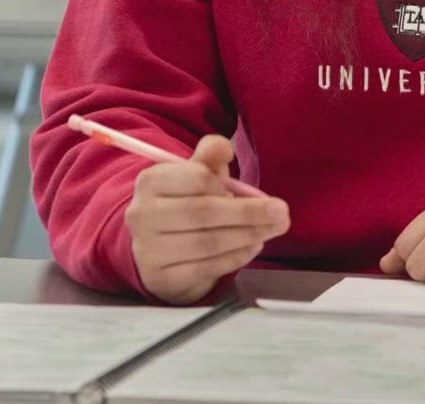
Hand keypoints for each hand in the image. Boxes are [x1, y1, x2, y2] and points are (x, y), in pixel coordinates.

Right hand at [127, 134, 290, 303]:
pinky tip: (253, 247)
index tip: (251, 191)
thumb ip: (210, 156)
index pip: (196, 178)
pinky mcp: (160, 278)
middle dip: (249, 213)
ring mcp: (148, 249)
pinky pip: (206, 268)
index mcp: (151, 181)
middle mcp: (142, 215)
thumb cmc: (189, 203)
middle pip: (203, 212)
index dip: (227, 185)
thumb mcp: (198, 174)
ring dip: (248, 235)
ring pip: (207, 242)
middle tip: (282, 214)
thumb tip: (223, 146)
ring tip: (273, 229)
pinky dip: (236, 257)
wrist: (164, 251)